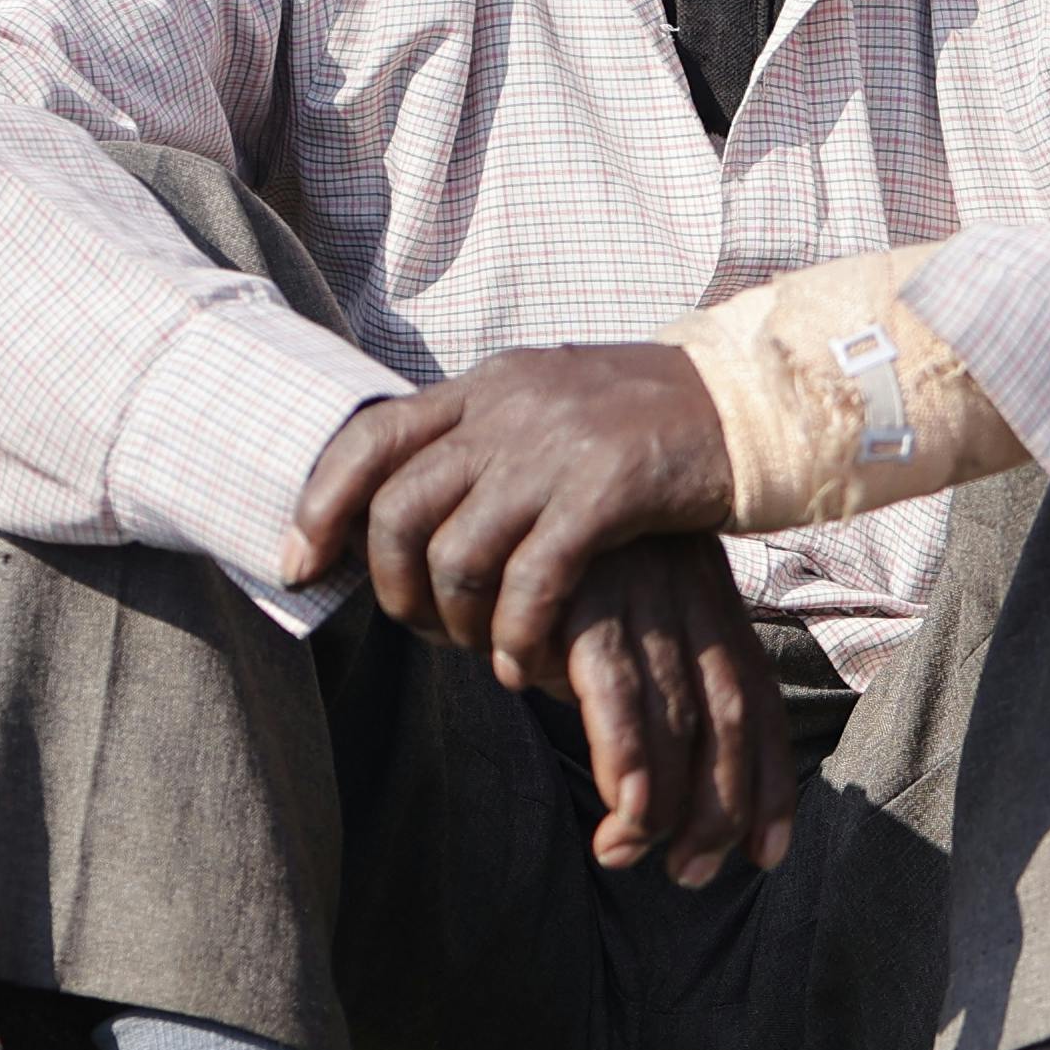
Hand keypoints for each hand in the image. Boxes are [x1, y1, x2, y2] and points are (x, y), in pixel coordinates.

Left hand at [283, 342, 735, 686]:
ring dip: (456, 622)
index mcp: (488, 386)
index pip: (371, 438)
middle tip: (415, 628)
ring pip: (457, 555)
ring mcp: (555, 450)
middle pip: (398, 508)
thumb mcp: (552, 405)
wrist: (751, 401)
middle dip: (389, 585)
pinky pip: (530, 583)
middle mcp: (509, 410)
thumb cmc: (651, 421)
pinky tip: (526, 662)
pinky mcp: (605, 494)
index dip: (320, 504)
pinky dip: (515, 635)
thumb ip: (487, 436)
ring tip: (481, 650)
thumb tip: (413, 494)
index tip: (298, 565)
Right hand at [546, 532, 799, 883]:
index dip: (768, 782)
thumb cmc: (549, 556)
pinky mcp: (582, 593)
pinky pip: (616, 690)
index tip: (766, 855)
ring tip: (627, 854)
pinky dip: (626, 757)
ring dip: (665, 801)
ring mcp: (639, 590)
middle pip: (731, 713)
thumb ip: (640, 674)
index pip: (755, 698)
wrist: (489, 465)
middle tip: (692, 874)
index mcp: (706, 592)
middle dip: (721, 806)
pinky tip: (618, 806)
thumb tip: (651, 786)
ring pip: (678, 714)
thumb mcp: (613, 609)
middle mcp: (687, 589)